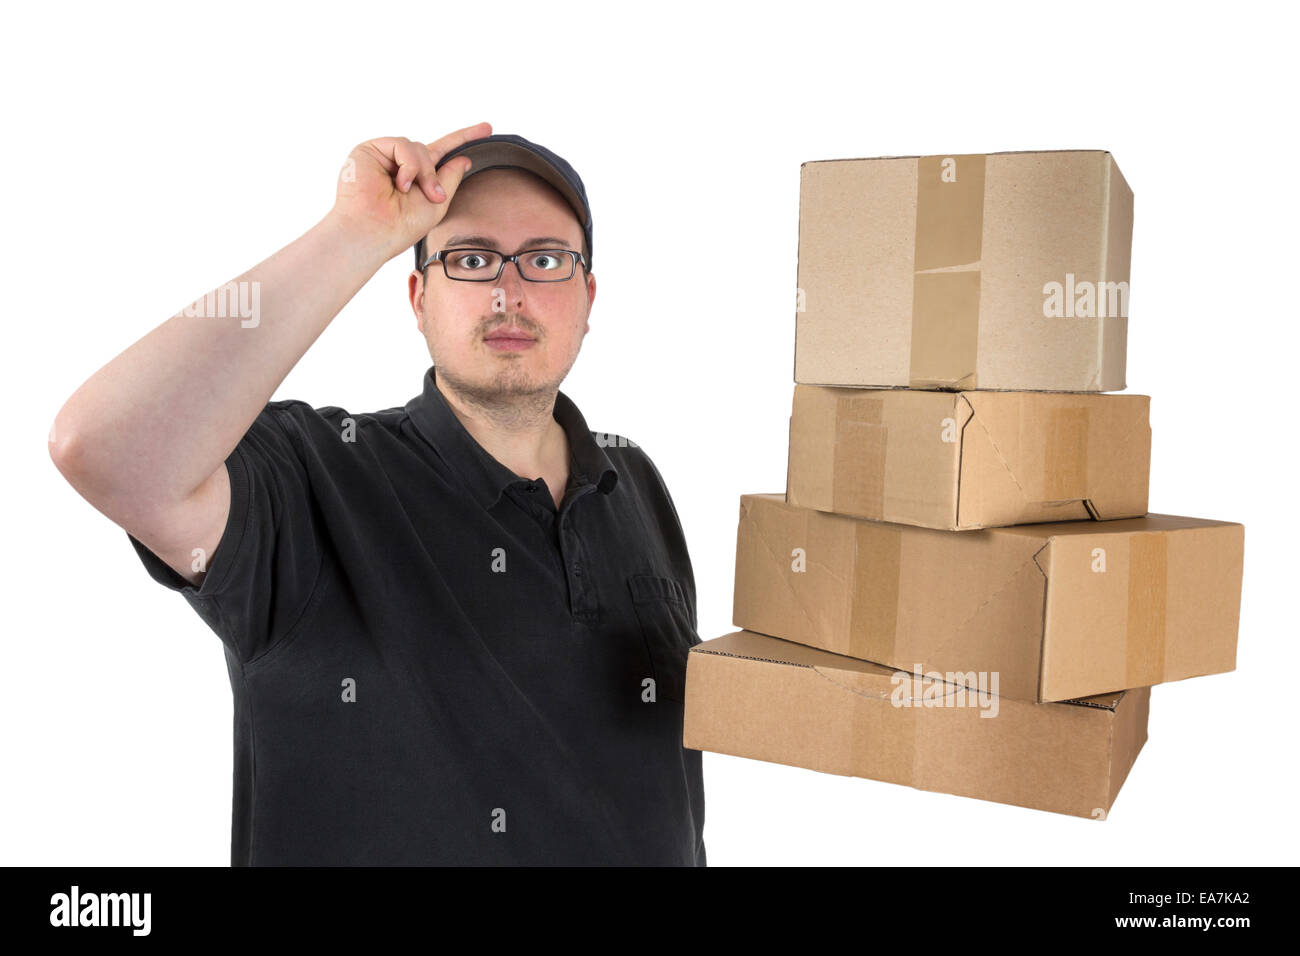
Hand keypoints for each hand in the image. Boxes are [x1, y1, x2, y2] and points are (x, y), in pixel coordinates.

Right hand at [330, 122, 491, 261]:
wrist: (375, 231)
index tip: (487, 129)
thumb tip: (464, 158)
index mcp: (417, 178)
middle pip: (430, 149)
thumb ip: (450, 178)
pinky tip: (400, 183)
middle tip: (433, 197)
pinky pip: (402, 144)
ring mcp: (386, 156)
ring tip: (411, 192)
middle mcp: (401, 165)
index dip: (464, 140)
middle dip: (435, 173)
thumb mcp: (437, 204)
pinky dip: (408, 165)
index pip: (443, 153)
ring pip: (418, 147)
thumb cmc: (401, 226)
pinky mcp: (371, 149)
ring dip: (423, 172)